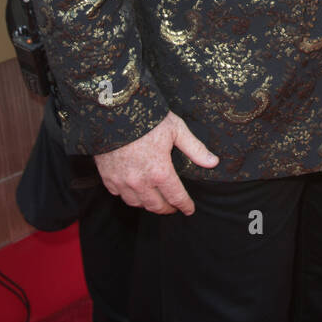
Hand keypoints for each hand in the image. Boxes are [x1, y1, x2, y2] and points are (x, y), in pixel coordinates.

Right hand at [94, 110, 218, 214]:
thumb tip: (213, 162)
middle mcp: (141, 181)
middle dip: (167, 209)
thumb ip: (195, 149)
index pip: (176, 197)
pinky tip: (134, 190)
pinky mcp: (108, 177)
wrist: (114, 111)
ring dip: (148, 204)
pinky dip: (129, 195)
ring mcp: (122, 181)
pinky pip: (119, 194)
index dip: (185, 206)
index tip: (189, 210)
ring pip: (137, 203)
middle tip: (173, 207)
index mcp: (160, 171)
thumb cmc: (148, 119)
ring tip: (155, 200)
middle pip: (156, 205)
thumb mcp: (176, 130)